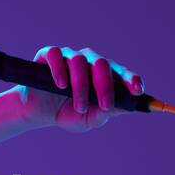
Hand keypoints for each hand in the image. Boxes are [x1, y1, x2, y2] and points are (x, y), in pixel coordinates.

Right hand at [21, 46, 144, 132]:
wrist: (37, 113)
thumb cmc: (66, 113)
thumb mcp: (87, 120)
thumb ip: (102, 114)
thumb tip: (116, 107)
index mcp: (102, 76)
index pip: (121, 72)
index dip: (131, 79)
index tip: (137, 91)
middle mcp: (88, 62)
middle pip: (102, 64)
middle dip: (106, 86)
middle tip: (105, 106)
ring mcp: (68, 57)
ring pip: (79, 61)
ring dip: (82, 86)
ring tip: (79, 106)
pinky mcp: (48, 55)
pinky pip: (55, 54)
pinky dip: (59, 69)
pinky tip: (61, 85)